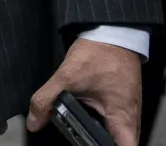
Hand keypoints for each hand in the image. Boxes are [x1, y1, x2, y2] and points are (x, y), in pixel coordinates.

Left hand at [26, 38, 142, 145]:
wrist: (111, 30)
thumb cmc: (99, 52)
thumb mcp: (67, 76)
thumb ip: (46, 100)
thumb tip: (34, 122)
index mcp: (123, 117)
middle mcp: (131, 118)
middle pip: (121, 144)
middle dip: (102, 145)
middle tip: (81, 140)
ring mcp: (128, 110)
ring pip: (119, 136)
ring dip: (102, 138)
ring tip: (82, 136)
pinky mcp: (122, 103)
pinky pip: (116, 124)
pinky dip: (103, 127)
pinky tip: (87, 123)